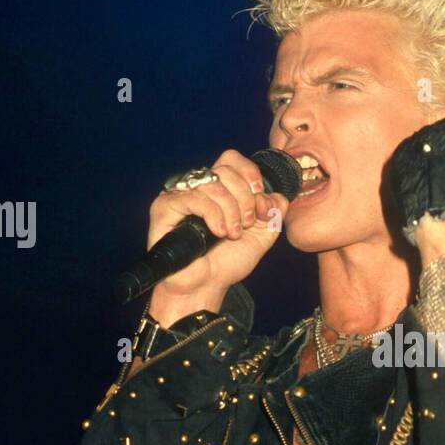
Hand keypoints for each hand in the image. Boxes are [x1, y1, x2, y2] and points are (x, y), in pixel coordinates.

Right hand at [146, 149, 289, 320]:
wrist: (205, 286)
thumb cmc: (227, 262)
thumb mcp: (261, 236)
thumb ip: (273, 213)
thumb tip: (279, 196)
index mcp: (219, 188)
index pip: (232, 159)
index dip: (250, 174)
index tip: (259, 200)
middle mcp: (198, 187)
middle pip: (226, 169)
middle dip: (245, 199)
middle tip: (246, 224)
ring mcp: (180, 195)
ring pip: (213, 183)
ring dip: (231, 210)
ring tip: (232, 234)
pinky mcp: (165, 206)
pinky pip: (194, 197)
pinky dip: (214, 215)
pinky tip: (218, 232)